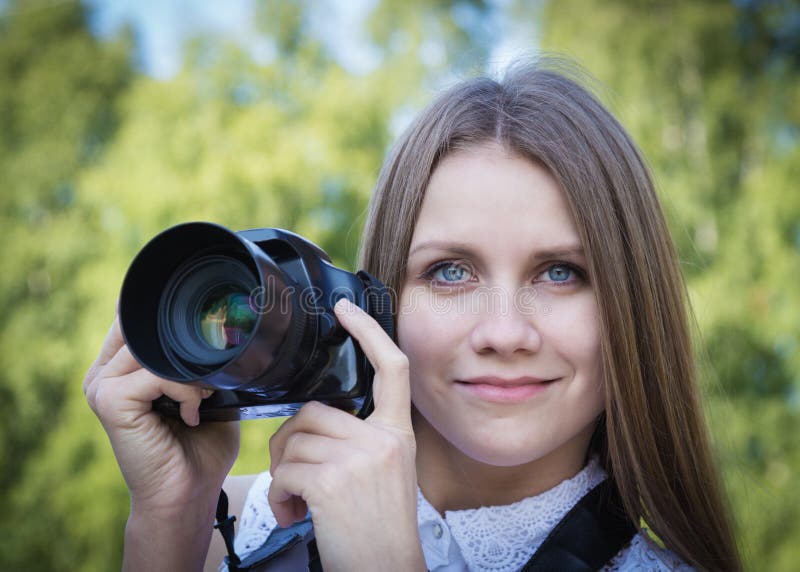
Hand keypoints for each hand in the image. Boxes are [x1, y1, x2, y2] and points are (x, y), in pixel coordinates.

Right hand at [84, 314, 239, 569]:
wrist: (188, 494)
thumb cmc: (199, 445)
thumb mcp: (203, 390)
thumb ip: (194, 356)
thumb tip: (215, 322)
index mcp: (121, 365)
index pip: (141, 316)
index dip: (174, 317)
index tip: (208, 334)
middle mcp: (104, 371)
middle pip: (148, 326)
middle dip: (189, 345)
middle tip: (211, 378)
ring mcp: (101, 385)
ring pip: (154, 348)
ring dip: (191, 371)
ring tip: (204, 397)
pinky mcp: (108, 402)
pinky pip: (156, 373)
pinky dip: (186, 388)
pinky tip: (193, 413)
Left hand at [268, 299, 424, 571]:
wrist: (386, 571)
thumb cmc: (377, 529)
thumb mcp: (385, 474)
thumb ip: (360, 440)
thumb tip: (312, 421)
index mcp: (399, 434)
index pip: (391, 369)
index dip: (368, 332)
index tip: (344, 308)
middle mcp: (384, 440)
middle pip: (314, 411)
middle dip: (290, 442)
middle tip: (294, 477)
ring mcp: (361, 459)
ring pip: (294, 441)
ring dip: (283, 475)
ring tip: (297, 504)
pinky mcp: (333, 481)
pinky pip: (285, 471)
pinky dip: (279, 497)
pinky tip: (294, 516)